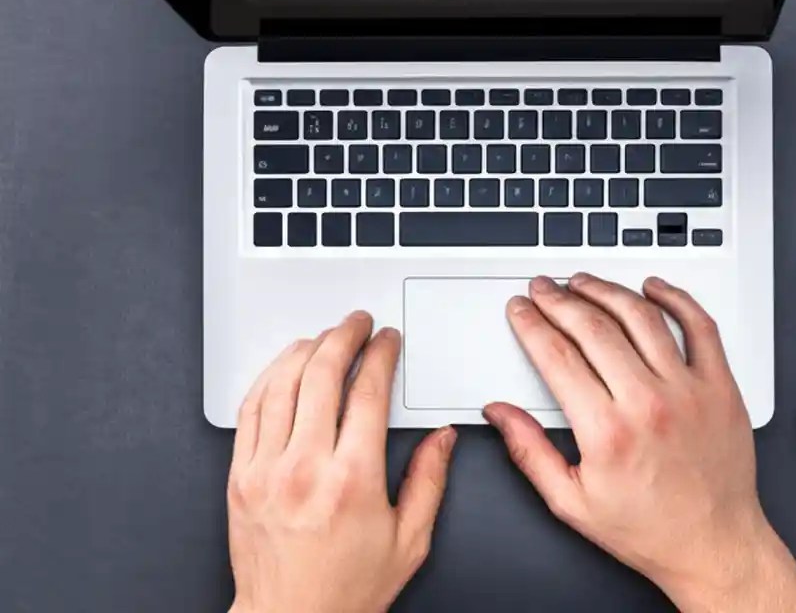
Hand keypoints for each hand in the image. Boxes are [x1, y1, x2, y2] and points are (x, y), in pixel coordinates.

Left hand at [227, 312, 456, 612]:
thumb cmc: (346, 588)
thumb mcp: (409, 540)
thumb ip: (429, 481)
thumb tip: (441, 439)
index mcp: (353, 480)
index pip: (367, 392)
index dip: (380, 355)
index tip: (387, 341)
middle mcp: (305, 468)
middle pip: (322, 375)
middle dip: (344, 337)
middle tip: (357, 324)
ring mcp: (266, 470)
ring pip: (281, 385)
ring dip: (305, 350)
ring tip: (323, 337)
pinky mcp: (239, 477)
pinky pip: (251, 411)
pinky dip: (268, 379)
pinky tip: (284, 368)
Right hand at [484, 275, 795, 612]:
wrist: (713, 544)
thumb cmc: (649, 529)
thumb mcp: (572, 502)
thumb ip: (530, 451)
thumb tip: (499, 413)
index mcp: (607, 431)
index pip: (557, 356)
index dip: (532, 324)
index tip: (522, 310)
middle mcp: (648, 403)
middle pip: (594, 327)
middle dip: (559, 300)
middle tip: (544, 289)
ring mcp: (689, 390)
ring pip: (642, 317)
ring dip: (606, 290)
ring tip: (584, 282)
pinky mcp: (721, 386)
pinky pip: (700, 326)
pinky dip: (676, 298)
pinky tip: (653, 288)